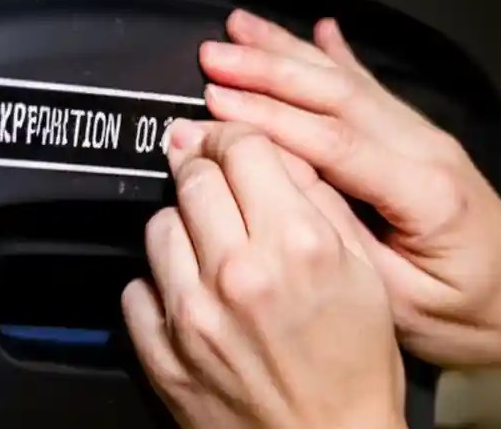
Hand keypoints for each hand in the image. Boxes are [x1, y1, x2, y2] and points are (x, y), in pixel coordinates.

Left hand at [122, 121, 405, 428]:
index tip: (232, 140)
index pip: (242, 147)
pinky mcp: (162, 353)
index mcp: (298, 244)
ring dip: (182, 224)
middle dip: (205, 167)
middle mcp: (239, 272)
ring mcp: (193, 314)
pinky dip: (159, 284)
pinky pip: (137, 287)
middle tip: (214, 177)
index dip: (235, 135)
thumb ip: (317, 203)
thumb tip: (273, 153)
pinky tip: (191, 294)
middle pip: (194, 176)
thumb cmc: (356, 367)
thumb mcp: (363, 272)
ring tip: (209, 244)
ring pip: (159, 225)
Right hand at [196, 10, 500, 372]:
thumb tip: (287, 197)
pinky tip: (318, 33)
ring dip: (291, 55)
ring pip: (350, 83)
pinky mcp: (424, 141)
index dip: (270, 118)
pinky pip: (372, 90)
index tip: (216, 100)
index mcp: (426, 193)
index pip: (335, 142)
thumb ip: (347, 245)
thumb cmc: (475, 318)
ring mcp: (428, 140)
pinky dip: (337, 58)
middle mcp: (429, 152)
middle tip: (212, 54)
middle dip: (269, 70)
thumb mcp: (405, 306)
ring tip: (241, 29)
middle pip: (338, 96)